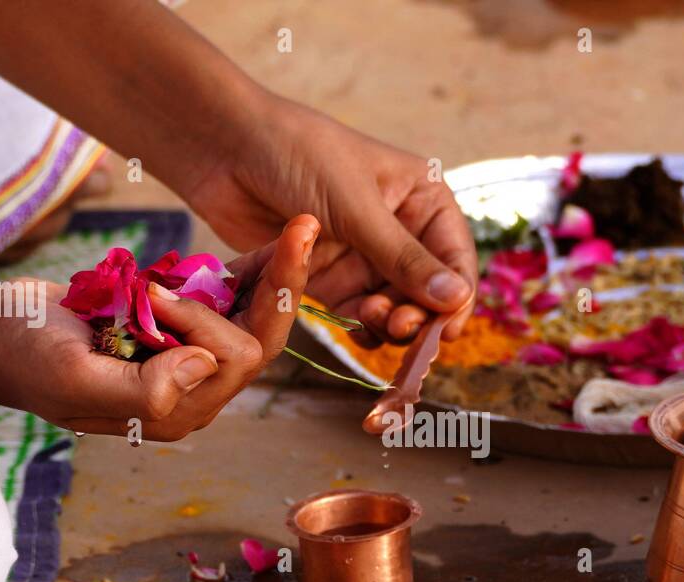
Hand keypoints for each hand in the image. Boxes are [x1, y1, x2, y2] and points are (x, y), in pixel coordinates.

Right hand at [0, 215, 319, 440]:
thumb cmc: (23, 354)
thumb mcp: (72, 377)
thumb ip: (144, 388)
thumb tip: (207, 365)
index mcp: (175, 412)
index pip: (232, 361)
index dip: (204, 320)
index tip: (149, 294)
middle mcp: (195, 391)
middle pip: (261, 342)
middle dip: (270, 289)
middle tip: (291, 232)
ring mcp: (193, 360)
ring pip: (258, 319)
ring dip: (274, 277)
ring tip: (299, 229)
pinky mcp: (185, 329)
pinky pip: (236, 302)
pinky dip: (255, 272)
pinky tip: (276, 242)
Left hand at [188, 93, 476, 347]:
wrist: (224, 149)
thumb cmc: (298, 156)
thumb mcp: (357, 207)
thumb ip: (404, 258)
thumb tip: (458, 299)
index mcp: (424, 200)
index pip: (456, 259)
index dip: (455, 299)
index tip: (444, 330)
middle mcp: (402, 231)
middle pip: (429, 293)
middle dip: (419, 314)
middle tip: (398, 324)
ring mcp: (366, 257)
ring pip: (396, 308)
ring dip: (390, 323)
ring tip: (372, 317)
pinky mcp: (331, 277)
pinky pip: (359, 314)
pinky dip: (363, 328)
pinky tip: (356, 330)